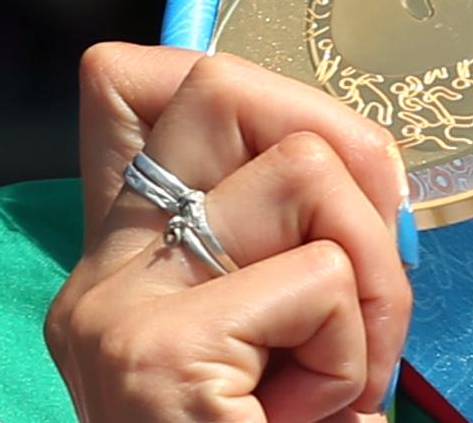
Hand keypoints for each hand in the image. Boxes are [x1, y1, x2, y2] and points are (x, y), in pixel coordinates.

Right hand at [47, 44, 412, 422]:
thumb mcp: (284, 342)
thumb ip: (291, 244)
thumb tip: (368, 154)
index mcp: (121, 267)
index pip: (128, 82)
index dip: (253, 85)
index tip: (336, 163)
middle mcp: (99, 279)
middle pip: (222, 84)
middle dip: (346, 153)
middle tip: (369, 274)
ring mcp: (118, 314)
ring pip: (303, 169)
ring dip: (372, 276)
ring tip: (338, 376)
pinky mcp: (160, 356)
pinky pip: (321, 276)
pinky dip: (355, 349)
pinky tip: (311, 418)